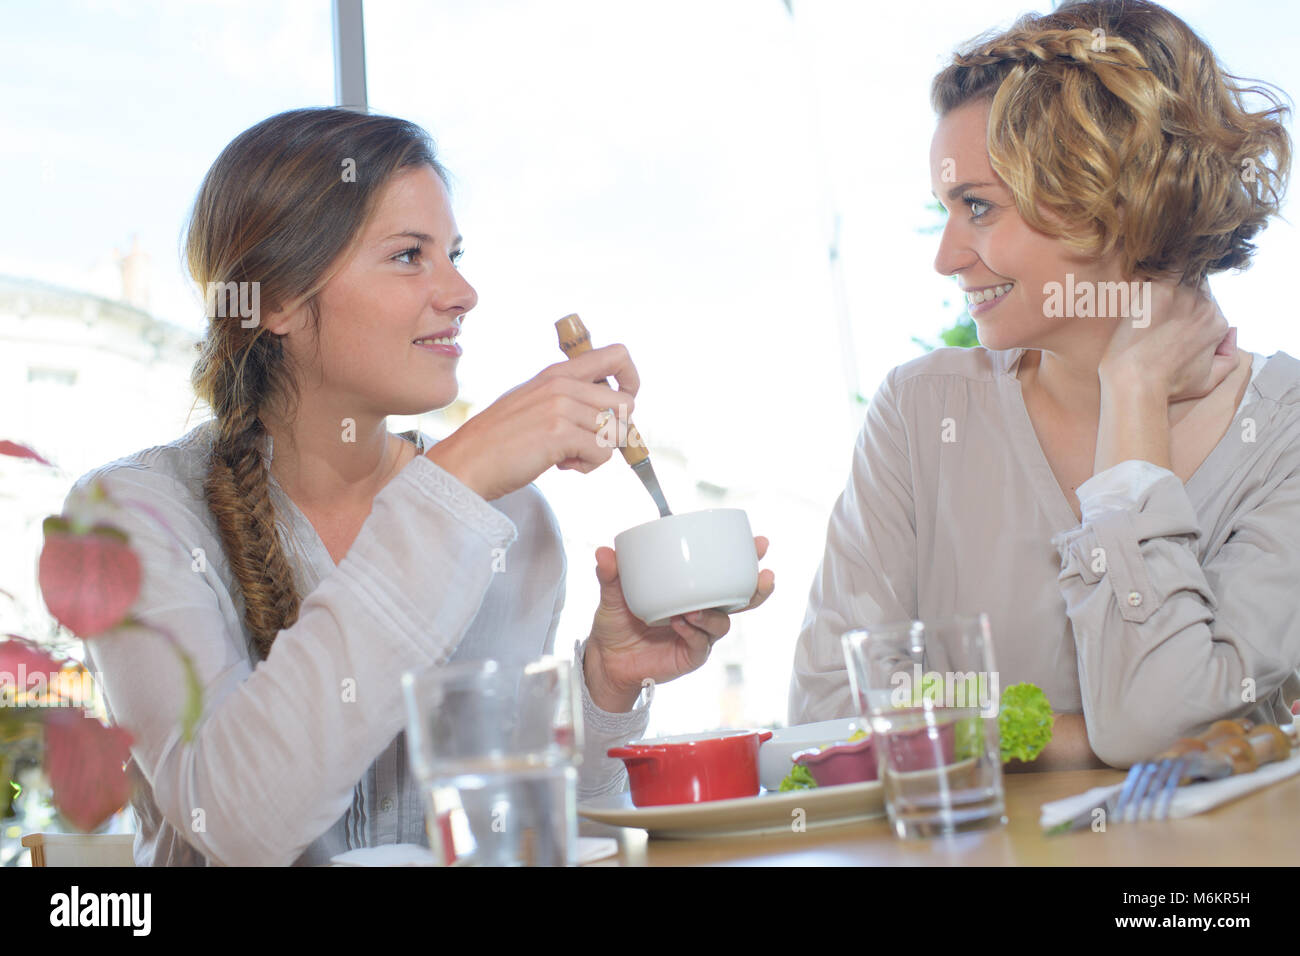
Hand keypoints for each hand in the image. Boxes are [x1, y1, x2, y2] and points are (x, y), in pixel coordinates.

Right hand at [424, 344, 637, 499]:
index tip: (620, 408)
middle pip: (626, 403)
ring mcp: (561, 407)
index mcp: (558, 373)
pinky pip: (603, 453)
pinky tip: (561, 465)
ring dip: (599, 451)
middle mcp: (563, 384)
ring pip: (618, 431)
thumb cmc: (498, 441)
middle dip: (614, 430)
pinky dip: (588, 466)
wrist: (465, 463)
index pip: (618, 356)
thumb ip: (567, 399)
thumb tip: (610, 412)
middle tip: (586, 442)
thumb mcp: (533, 403)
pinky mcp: (560, 433)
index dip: (631, 382)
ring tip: (569, 456)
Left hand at [583, 536, 775, 711]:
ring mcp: (699, 635)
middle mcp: (702, 611)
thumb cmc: (616, 622)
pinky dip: (694, 632)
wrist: (606, 659)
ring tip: (695, 609)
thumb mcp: (613, 594)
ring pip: (722, 623)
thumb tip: (604, 552)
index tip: (759, 543)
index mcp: (692, 591)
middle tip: (764, 574)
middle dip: (756, 587)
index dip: (746, 559)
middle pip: (740, 599)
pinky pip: (700, 644)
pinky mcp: (690, 656)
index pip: (724, 573)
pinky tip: (682, 623)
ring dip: (714, 614)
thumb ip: (611, 574)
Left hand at [1098, 278, 1237, 402]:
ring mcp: (1183, 295)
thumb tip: (1232, 332)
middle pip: (1194, 289)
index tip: (1168, 322)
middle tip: (1156, 313)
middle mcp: (1205, 306)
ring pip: (1179, 275)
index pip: (1206, 306)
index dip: (1186, 312)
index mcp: (1217, 324)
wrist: (1136, 380)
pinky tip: (1142, 281)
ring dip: (1166, 282)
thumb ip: (1229, 357)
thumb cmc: (1167, 385)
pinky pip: (1162, 268)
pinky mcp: (1159, 288)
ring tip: (1147, 300)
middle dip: (1177, 297)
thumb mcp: (1209, 381)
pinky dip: (1153, 270)